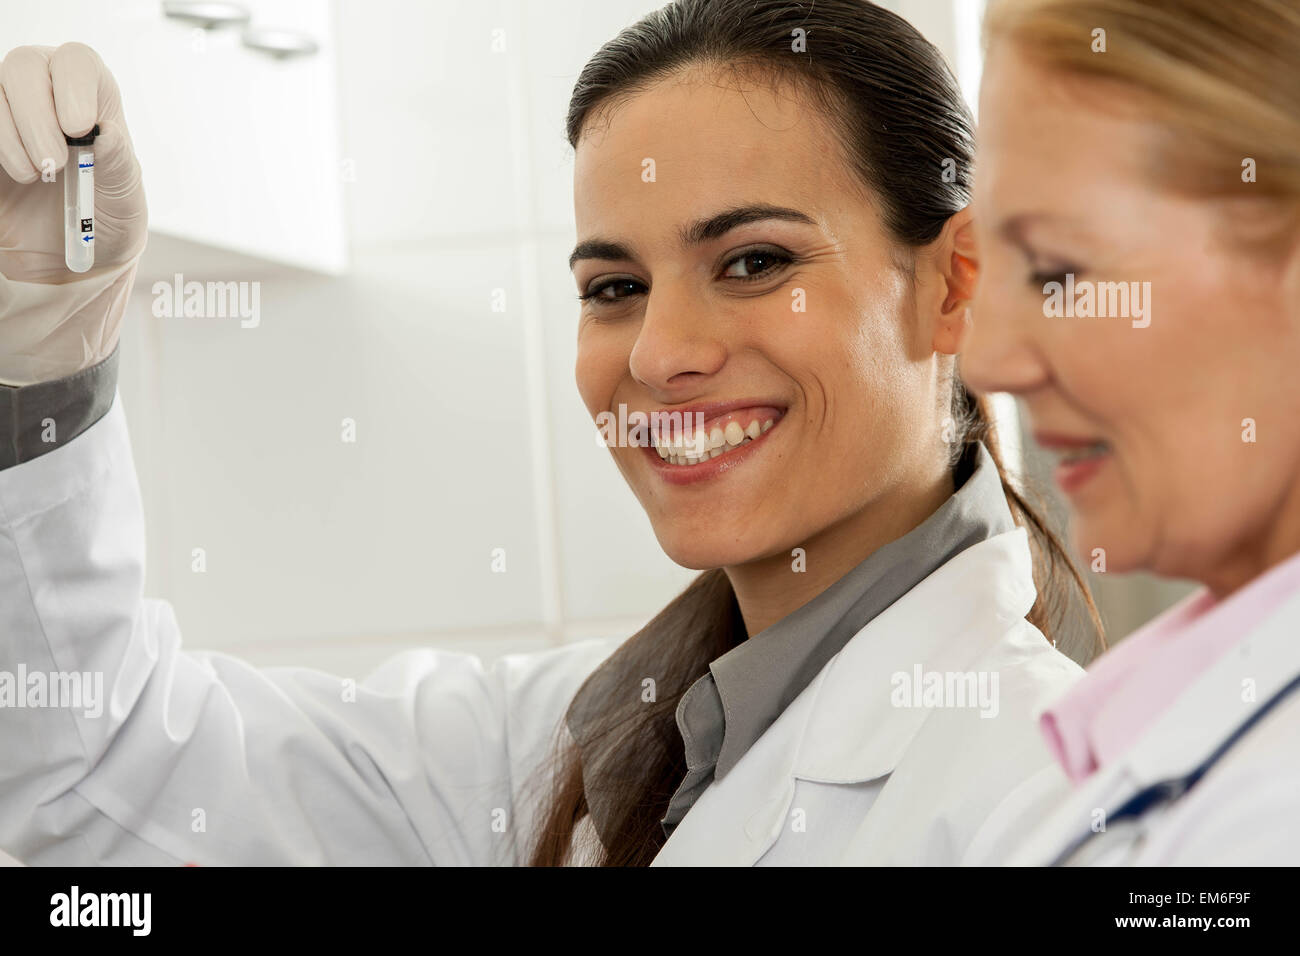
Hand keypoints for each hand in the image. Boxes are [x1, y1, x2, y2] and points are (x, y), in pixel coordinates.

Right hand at [0, 42, 146, 385]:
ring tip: (39, 179)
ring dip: (14, 142)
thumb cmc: (106, 221)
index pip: (78, 61)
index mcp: (93, 99)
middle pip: (24, 65)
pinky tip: (18, 177)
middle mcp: (46, 93)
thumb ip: (118, 164)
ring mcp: (8, 112)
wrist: (69, 261)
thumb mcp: (125, 199)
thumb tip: (104, 133)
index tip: (81, 128)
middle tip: (55, 165)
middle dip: (37, 116)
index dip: (74, 86)